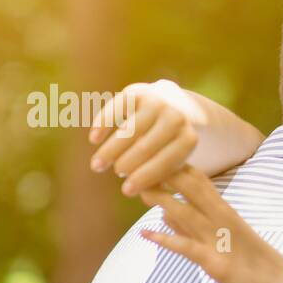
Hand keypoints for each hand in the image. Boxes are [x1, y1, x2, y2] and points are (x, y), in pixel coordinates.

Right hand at [89, 80, 203, 195]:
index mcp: (188, 139)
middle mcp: (176, 118)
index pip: (165, 163)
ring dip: (110, 150)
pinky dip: (103, 124)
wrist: (174, 106)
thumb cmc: (170, 144)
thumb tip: (136, 192)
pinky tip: (93, 139)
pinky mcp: (138, 91)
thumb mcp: (174, 160)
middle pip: (145, 147)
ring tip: (97, 166)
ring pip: (128, 130)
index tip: (127, 191)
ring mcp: (157, 102)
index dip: (145, 178)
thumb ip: (159, 176)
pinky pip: (116, 109)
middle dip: (126, 164)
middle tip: (113, 174)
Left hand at [138, 167, 282, 282]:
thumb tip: (163, 212)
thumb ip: (191, 226)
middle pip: (191, 188)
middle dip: (164, 174)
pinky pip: (187, 247)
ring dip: (160, 199)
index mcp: (225, 212)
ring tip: (135, 188)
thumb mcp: (221, 238)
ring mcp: (219, 240)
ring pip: (185, 213)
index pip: (198, 180)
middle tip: (136, 162)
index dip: (174, 165)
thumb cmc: (254, 263)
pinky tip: (146, 234)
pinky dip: (166, 240)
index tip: (150, 154)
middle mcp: (222, 220)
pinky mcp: (216, 263)